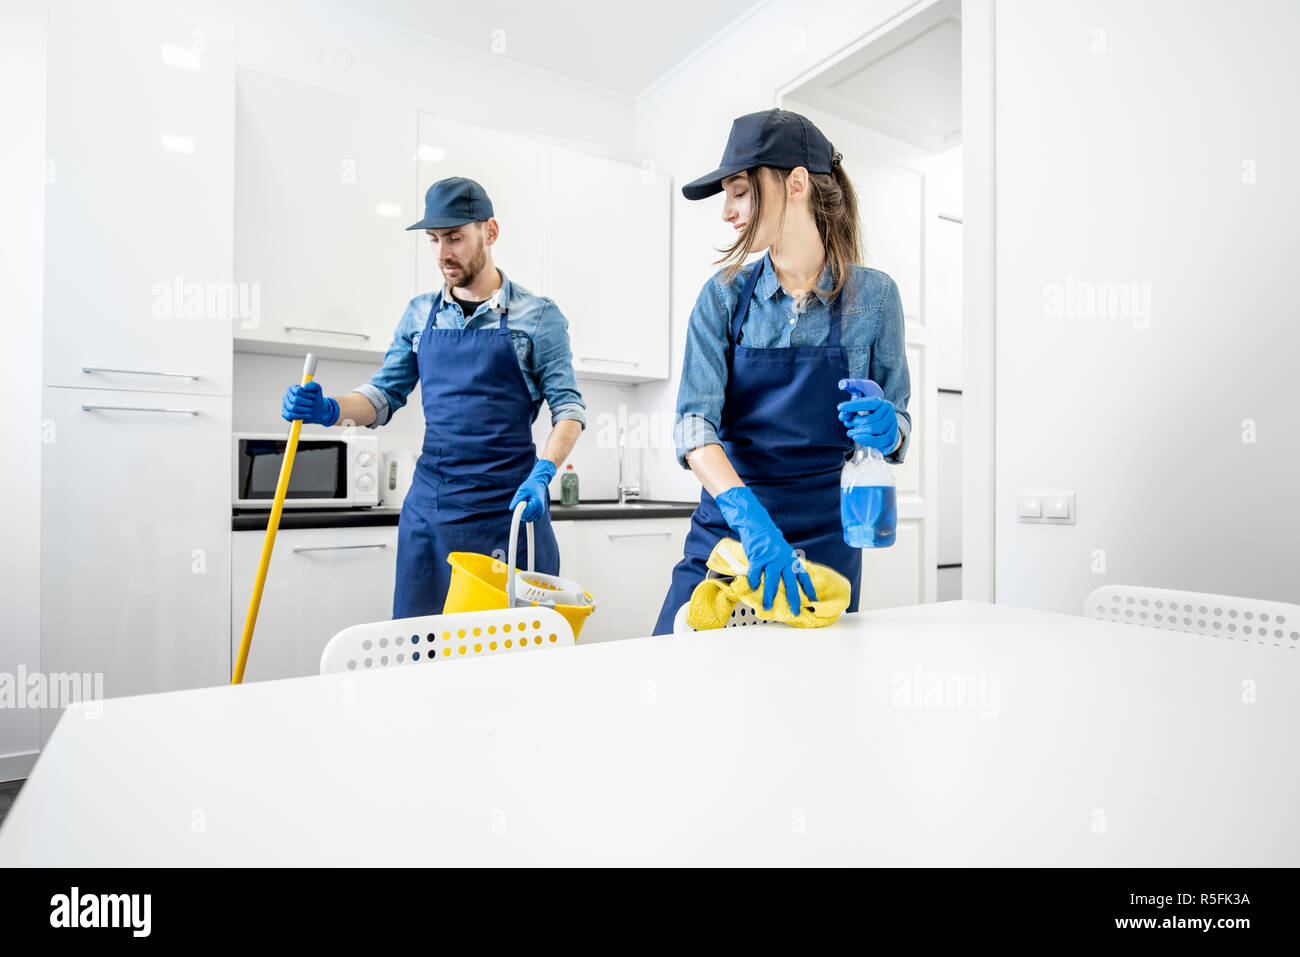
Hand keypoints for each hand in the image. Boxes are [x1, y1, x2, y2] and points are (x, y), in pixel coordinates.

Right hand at [281, 381, 339, 425]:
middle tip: (312, 404)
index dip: (307, 395)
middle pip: (295, 400)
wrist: (317, 411)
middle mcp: (286, 396)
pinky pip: (290, 416)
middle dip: (307, 403)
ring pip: (293, 408)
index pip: (298, 391)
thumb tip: (305, 387)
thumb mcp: (317, 390)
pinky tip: (308, 415)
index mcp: (291, 388)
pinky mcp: (286, 414)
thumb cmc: (315, 399)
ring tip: (310, 409)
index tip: (314, 396)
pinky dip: (301, 416)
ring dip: (305, 409)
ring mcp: (285, 405)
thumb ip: (313, 385)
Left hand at [509, 460, 556, 521]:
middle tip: (524, 501)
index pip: (525, 513)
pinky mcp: (539, 513)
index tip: (518, 504)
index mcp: (537, 504)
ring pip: (527, 518)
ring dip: (524, 512)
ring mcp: (540, 512)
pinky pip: (530, 518)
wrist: (539, 483)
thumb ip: (517, 500)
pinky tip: (528, 506)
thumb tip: (512, 508)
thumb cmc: (531, 485)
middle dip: (522, 511)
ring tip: (526, 502)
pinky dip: (527, 513)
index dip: (519, 510)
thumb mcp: (522, 490)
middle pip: (526, 517)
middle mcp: (540, 509)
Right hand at [714, 486, 816, 614]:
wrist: (757, 525)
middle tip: (795, 611)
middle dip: (793, 599)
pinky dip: (753, 581)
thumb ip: (783, 563)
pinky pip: (756, 573)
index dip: (809, 588)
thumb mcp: (780, 551)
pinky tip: (753, 587)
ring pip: (772, 582)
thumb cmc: (768, 539)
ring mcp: (771, 559)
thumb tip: (784, 578)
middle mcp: (784, 560)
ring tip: (767, 606)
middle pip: (790, 584)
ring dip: (769, 596)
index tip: (814, 600)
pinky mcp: (759, 557)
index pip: (803, 576)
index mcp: (790, 559)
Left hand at [837, 395, 898, 453]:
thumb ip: (854, 411)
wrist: (888, 433)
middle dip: (855, 422)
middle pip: (870, 418)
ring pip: (872, 429)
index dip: (855, 405)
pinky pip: (877, 440)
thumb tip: (842, 416)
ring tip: (850, 432)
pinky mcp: (891, 439)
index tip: (840, 407)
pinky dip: (865, 439)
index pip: (870, 403)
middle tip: (847, 423)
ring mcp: (892, 427)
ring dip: (858, 431)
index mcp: (884, 404)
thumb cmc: (873, 420)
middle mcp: (890, 414)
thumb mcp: (865, 412)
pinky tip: (856, 437)